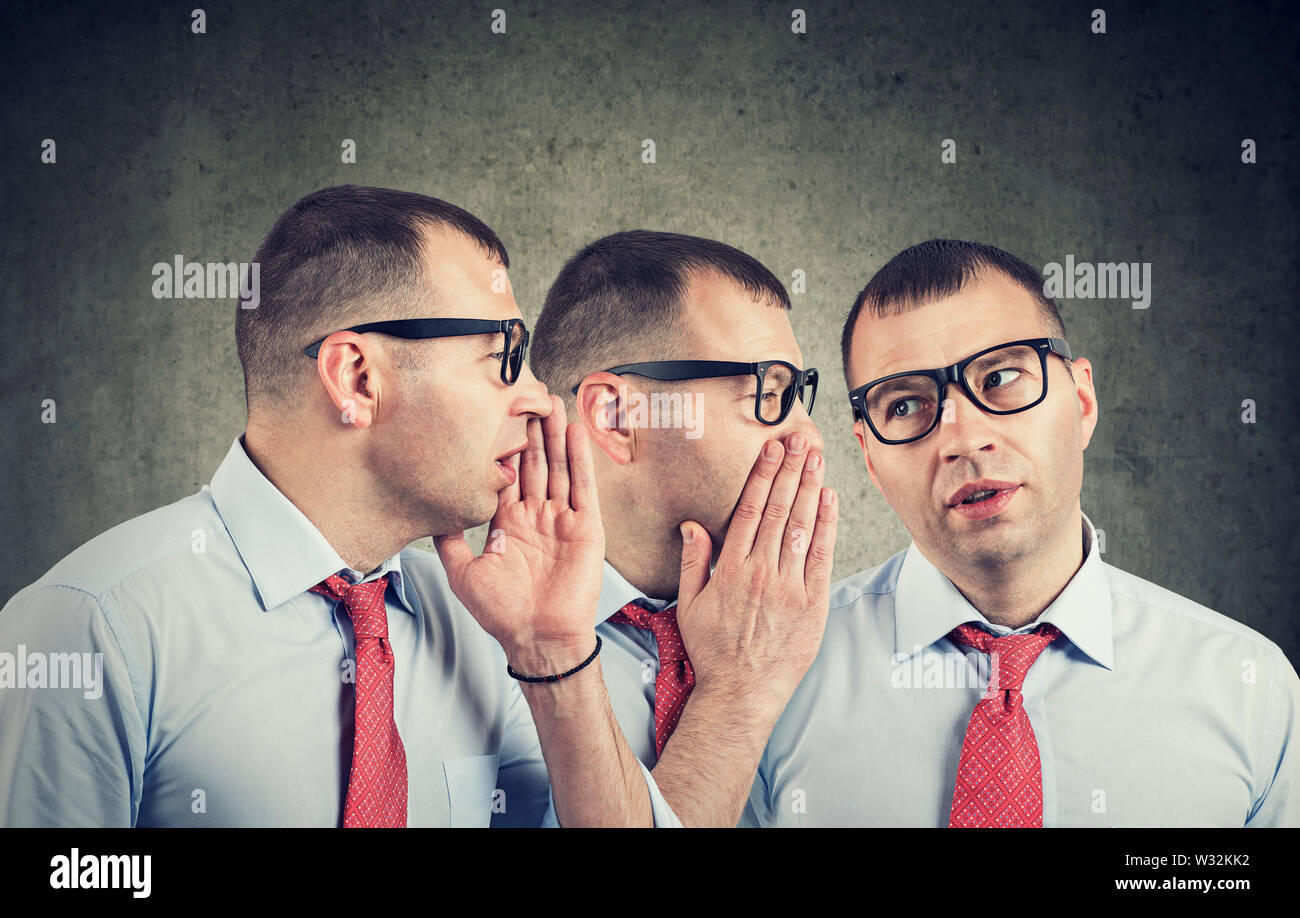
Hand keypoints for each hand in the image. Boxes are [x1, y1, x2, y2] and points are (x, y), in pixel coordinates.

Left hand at [435, 396, 603, 674]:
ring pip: (560, 468)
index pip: (506, 476)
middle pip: (535, 464)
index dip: (503, 447)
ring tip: (552, 403)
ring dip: (556, 436)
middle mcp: (536, 516)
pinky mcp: (586, 527)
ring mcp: (562, 520)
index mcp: (508, 524)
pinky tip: (576, 433)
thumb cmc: (503, 613)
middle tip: (527, 397)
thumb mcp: (463, 573)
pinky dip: (581, 460)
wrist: (538, 638)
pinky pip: (583, 488)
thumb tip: (431, 510)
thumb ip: (449, 539)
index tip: (497, 417)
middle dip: (531, 431)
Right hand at [675, 434, 837, 714]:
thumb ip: (693, 561)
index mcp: (730, 568)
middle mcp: (761, 572)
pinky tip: (828, 500)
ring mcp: (790, 587)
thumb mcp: (688, 605)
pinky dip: (826, 525)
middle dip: (790, 470)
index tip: (771, 449)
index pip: (750, 509)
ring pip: (801, 526)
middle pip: (779, 509)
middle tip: (800, 440)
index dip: (763, 474)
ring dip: (809, 488)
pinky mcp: (812, 604)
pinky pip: (821, 556)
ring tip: (816, 459)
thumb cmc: (713, 651)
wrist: (741, 692)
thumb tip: (693, 525)